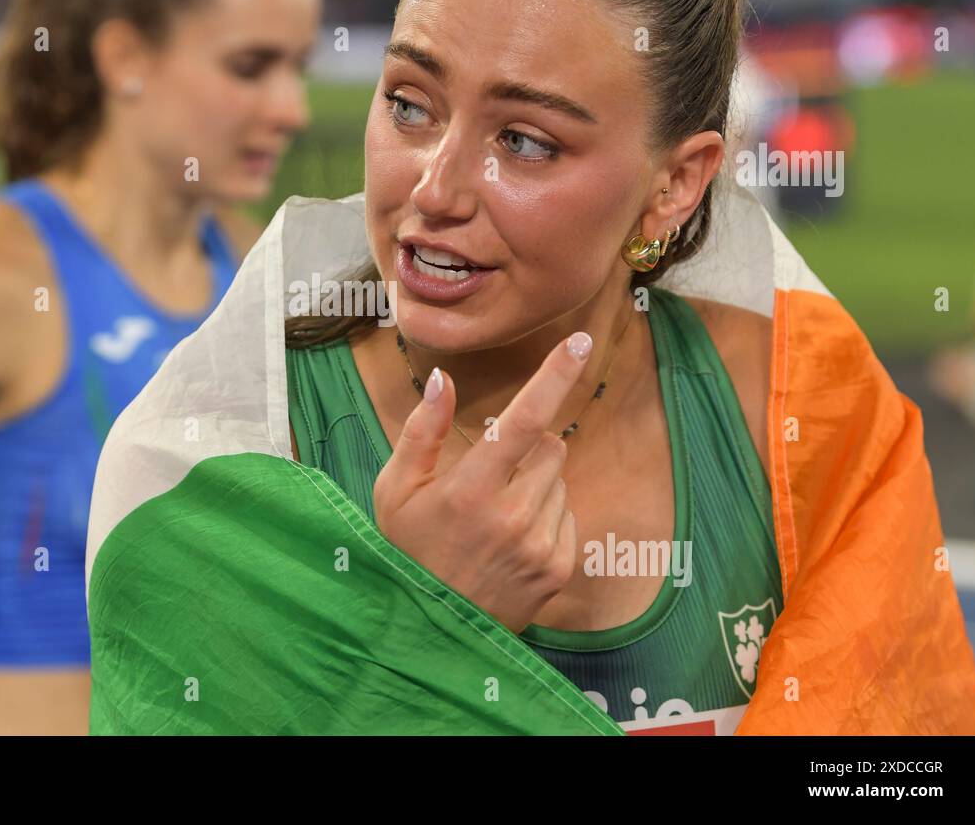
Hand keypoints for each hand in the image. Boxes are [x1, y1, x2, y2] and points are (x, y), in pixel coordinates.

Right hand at [372, 333, 592, 632]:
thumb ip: (422, 431)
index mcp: (468, 490)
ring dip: (536, 483)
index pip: (523, 420)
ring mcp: (539, 545)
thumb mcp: (395, 490)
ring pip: (559, 479)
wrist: (427, 633)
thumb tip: (442, 379)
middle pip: (550, 446)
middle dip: (528, 446)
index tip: (580, 342)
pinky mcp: (558, 569)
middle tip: (490, 474)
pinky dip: (546, 516)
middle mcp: (511, 516)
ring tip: (495, 515)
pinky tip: (511, 539)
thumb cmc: (406, 551)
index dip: (554, 376)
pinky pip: (567, 515)